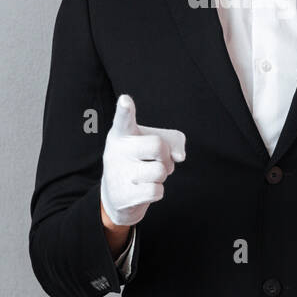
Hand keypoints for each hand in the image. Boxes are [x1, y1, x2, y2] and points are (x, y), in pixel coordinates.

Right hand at [99, 94, 186, 227]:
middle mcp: (116, 150)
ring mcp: (117, 173)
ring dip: (162, 176)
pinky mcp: (122, 195)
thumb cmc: (141, 160)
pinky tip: (142, 190)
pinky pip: (156, 191)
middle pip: (158, 145)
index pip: (124, 119)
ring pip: (159, 171)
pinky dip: (157, 191)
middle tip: (158, 161)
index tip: (125, 101)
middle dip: (166, 156)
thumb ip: (174, 140)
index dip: (126, 110)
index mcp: (123, 133)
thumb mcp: (158, 142)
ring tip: (148, 176)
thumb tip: (179, 156)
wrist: (118, 195)